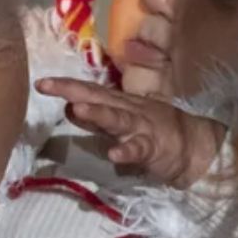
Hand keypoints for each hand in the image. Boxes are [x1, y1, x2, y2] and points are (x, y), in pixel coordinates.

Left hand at [38, 77, 226, 187]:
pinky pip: (139, 150)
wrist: (196, 147)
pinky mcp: (154, 148)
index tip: (41, 82)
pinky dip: (127, 152)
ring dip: (98, 114)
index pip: (89, 91)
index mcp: (120, 104)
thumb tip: (69, 108)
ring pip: (118, 119)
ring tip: (77, 111)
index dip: (65, 85)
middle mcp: (128, 110)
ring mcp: (142, 128)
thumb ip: (96, 118)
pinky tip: (114, 155)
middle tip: (46, 85)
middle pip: (98, 98)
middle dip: (72, 91)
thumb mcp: (121, 123)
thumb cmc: (155, 133)